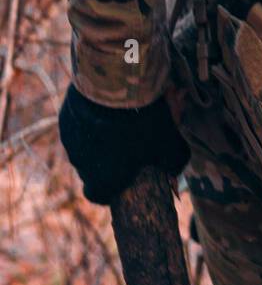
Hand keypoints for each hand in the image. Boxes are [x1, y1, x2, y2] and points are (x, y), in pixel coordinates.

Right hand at [59, 86, 188, 204]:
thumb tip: (174, 171)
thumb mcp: (172, 148)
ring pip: (83, 147)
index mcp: (101, 181)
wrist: (116, 88)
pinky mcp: (64, 118)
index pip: (97, 195)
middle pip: (90, 171)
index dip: (110, 189)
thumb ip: (174, 165)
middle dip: (107, 162)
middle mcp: (80, 165)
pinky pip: (77, 125)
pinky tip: (106, 108)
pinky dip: (89, 121)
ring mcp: (69, 141)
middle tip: (127, 146)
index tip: (124, 177)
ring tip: (118, 124)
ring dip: (97, 141)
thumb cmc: (145, 125)